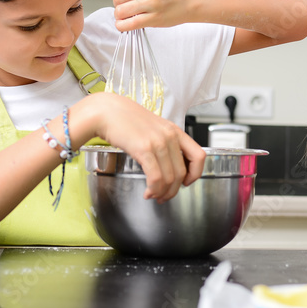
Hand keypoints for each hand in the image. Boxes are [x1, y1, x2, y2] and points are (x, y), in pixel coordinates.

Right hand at [84, 93, 205, 201]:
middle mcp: (170, 136)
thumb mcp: (154, 128)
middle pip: (182, 173)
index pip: (199, 156)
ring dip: (162, 193)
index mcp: (175, 131)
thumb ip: (165, 143)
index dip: (195, 174)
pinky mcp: (144, 148)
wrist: (106, 111)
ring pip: (170, 178)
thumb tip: (170, 165)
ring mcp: (158, 142)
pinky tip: (148, 191)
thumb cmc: (126, 120)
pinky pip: (156, 177)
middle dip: (173, 190)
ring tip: (153, 195)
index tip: (186, 182)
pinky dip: (154, 189)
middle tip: (164, 196)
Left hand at [101, 0, 192, 30]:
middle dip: (118, 1)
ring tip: (129, 12)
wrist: (186, 1)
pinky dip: (122, 25)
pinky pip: (128, 24)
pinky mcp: (154, 18)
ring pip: (120, 11)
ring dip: (120, 14)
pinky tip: (127, 22)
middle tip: (129, 1)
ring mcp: (152, 2)